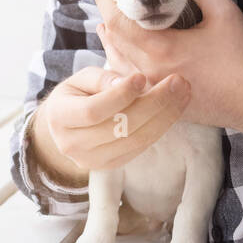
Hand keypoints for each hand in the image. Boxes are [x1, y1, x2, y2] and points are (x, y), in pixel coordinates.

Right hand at [35, 65, 191, 174]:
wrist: (65, 128)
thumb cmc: (76, 95)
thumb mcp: (79, 79)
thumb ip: (101, 78)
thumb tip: (129, 82)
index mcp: (59, 117)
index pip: (93, 110)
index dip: (119, 95)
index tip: (142, 77)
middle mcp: (73, 144)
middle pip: (119, 127)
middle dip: (153, 103)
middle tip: (177, 82)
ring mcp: (92, 160)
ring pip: (135, 140)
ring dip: (165, 116)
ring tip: (183, 93)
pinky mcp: (111, 166)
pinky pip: (141, 147)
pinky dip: (161, 127)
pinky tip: (175, 108)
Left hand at [95, 0, 242, 135]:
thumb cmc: (240, 59)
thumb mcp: (226, 14)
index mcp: (160, 49)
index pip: (118, 21)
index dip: (106, 0)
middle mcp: (149, 71)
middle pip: (113, 40)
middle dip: (107, 15)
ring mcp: (152, 90)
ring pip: (118, 62)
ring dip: (111, 39)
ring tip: (107, 23)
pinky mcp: (160, 102)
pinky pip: (129, 80)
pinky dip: (121, 62)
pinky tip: (124, 55)